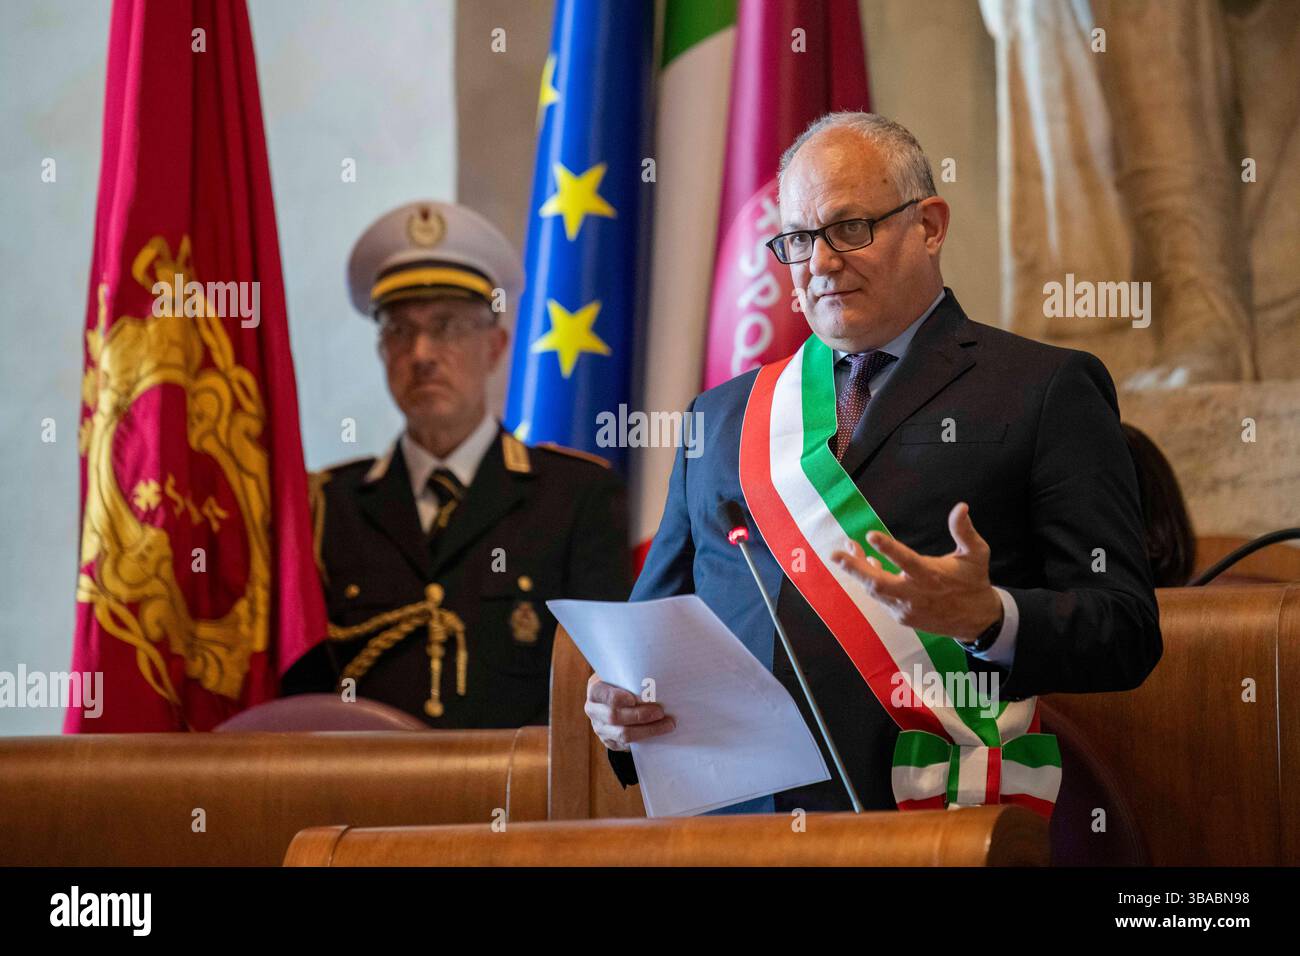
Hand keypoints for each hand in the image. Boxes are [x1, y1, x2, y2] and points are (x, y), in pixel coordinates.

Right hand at [584, 673, 676, 750]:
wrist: (615, 700)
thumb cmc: (623, 683)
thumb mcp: (622, 675)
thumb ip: (632, 675)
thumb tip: (659, 672)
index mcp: (595, 690)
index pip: (603, 694)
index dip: (617, 698)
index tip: (634, 699)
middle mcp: (594, 710)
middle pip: (614, 717)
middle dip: (639, 715)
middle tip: (660, 712)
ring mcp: (600, 728)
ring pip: (622, 735)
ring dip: (648, 730)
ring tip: (668, 724)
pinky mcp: (610, 742)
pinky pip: (627, 745)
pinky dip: (645, 740)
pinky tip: (660, 733)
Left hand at [829, 502, 1001, 640]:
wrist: (976, 620)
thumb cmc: (973, 581)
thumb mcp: (976, 554)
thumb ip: (965, 531)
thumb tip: (961, 507)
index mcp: (932, 575)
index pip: (907, 561)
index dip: (888, 548)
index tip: (870, 535)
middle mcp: (916, 594)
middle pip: (879, 583)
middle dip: (855, 569)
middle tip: (835, 554)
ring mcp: (907, 608)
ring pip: (875, 591)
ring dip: (858, 572)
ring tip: (845, 553)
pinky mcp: (902, 617)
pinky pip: (881, 598)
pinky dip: (870, 583)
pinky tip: (865, 565)